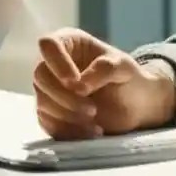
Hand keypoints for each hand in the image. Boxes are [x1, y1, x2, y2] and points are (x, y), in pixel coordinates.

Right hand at [32, 28, 175, 138]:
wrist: (134, 104)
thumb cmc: (127, 77)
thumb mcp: (123, 67)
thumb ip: (104, 69)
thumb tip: (79, 86)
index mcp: (68, 42)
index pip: (48, 44)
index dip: (58, 64)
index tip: (76, 83)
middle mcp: (52, 64)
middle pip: (40, 76)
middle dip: (64, 96)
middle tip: (92, 110)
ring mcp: (48, 90)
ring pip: (42, 101)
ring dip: (67, 115)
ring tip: (95, 123)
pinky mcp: (50, 113)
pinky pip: (48, 123)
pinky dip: (68, 130)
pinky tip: (91, 132)